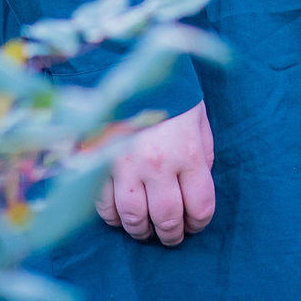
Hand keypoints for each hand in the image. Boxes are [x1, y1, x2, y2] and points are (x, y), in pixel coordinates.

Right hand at [96, 100, 215, 244]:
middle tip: (171, 235)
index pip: (200, 205)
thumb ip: (202, 154)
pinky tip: (122, 214)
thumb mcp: (198, 118)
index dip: (199, 222)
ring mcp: (125, 166)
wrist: (126, 65)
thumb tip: (197, 186)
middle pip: (167, 219)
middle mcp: (157, 164)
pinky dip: (114, 218)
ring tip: (147, 228)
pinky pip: (105, 207)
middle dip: (172, 234)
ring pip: (134, 219)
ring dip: (142, 231)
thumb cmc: (169, 93)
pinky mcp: (98, 165)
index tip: (195, 223)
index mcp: (188, 151)